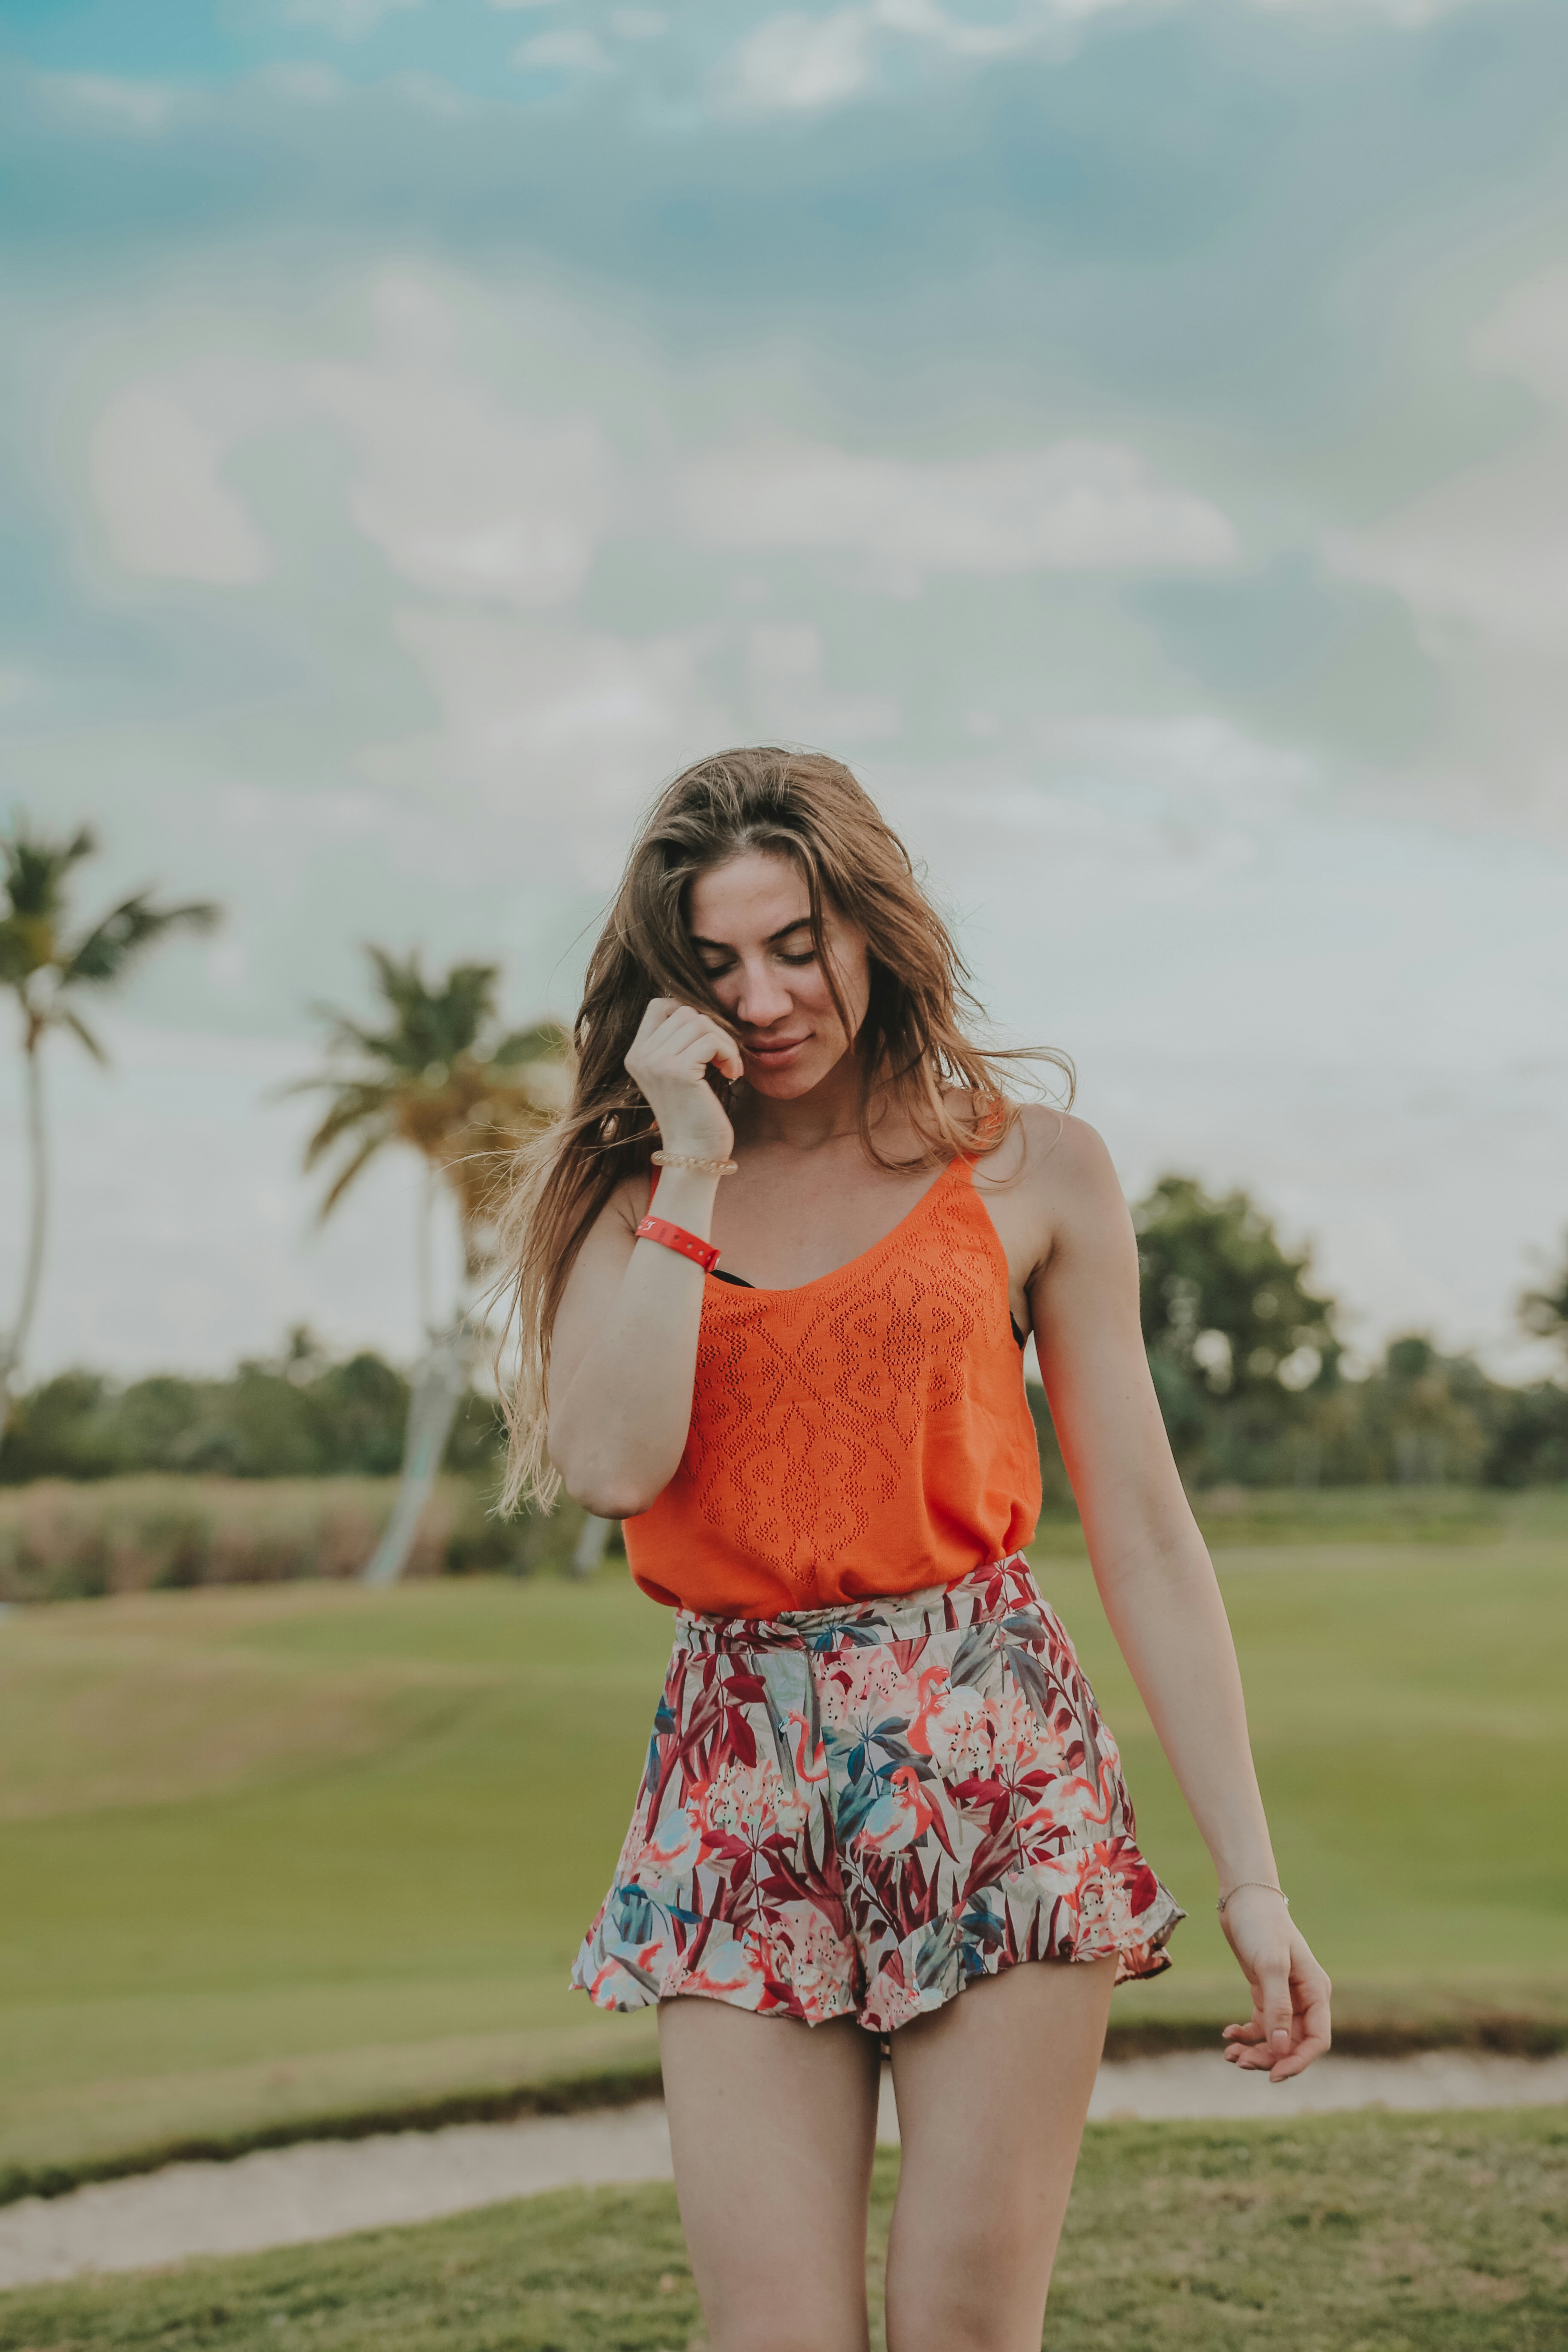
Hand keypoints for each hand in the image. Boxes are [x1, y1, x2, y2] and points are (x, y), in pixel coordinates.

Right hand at [624, 998, 742, 1162]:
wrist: (693, 1154)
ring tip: (728, 1068)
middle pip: (685, 1012)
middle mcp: (641, 1055)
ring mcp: (657, 1062)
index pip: (659, 1005)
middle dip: (713, 1031)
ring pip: (701, 1023)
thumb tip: (702, 1011)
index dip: (688, 1013)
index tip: (705, 1041)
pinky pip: (712, 1041)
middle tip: (723, 1058)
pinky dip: (729, 1054)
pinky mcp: (679, 1071)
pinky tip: (731, 1075)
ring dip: (724, 1043)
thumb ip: (679, 1042)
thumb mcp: (678, 1073)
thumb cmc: (694, 1114)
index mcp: (636, 1054)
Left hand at [1219, 1888, 1331, 2081]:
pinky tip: (1228, 2034)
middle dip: (1270, 2057)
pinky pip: (1260, 2024)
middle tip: (1240, 2063)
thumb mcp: (1270, 1965)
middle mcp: (1304, 1998)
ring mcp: (1285, 1996)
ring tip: (1230, 2055)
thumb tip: (1282, 2048)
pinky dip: (1245, 2033)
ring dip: (1256, 2050)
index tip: (1273, 2075)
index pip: (1316, 2040)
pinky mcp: (1265, 1991)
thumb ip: (1278, 2006)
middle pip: (1293, 2043)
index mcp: (1316, 1992)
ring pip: (1276, 2037)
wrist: (1242, 1898)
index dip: (1298, 2061)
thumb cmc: (1261, 1925)